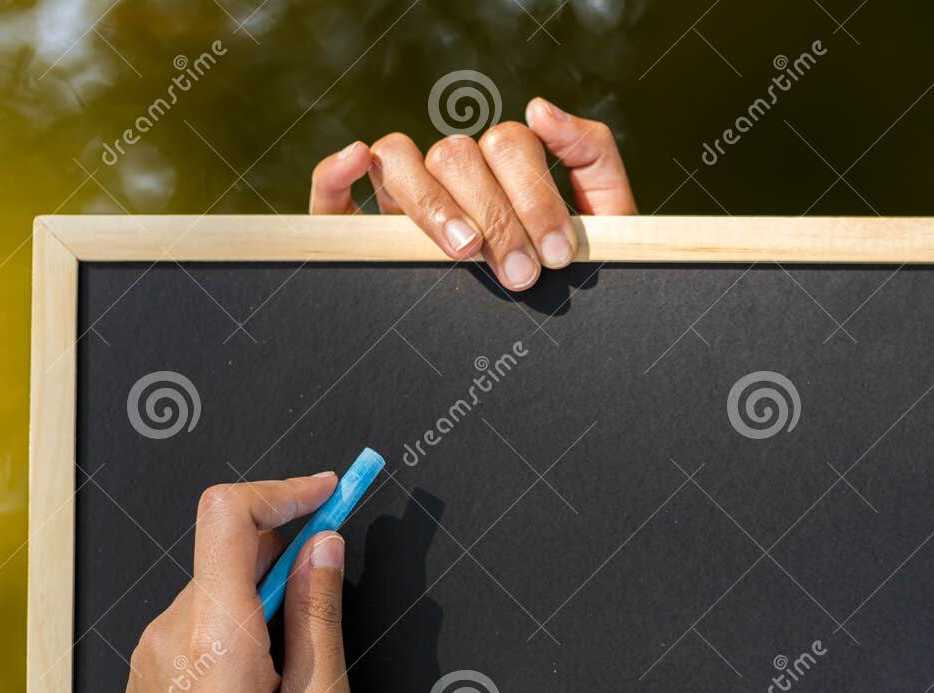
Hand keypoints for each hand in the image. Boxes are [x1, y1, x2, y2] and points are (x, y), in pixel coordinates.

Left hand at [33, 474, 351, 692]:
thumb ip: (322, 620)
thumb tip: (326, 548)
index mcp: (215, 632)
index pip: (231, 511)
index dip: (286, 489)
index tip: (334, 491)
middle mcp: (169, 631)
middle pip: (227, 547)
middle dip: (288, 543)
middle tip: (342, 567)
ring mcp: (150, 656)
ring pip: (216, 587)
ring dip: (267, 592)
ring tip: (308, 663)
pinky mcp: (147, 680)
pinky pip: (199, 624)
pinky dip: (241, 622)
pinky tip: (272, 682)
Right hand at [308, 96, 636, 290]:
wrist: (560, 344)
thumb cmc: (571, 274)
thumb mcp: (603, 216)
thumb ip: (591, 155)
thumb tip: (537, 108)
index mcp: (501, 167)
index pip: (506, 144)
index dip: (533, 194)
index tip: (558, 252)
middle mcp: (451, 176)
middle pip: (456, 152)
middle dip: (496, 215)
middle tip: (523, 274)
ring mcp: (403, 201)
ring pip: (400, 159)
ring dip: (434, 202)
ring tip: (466, 251)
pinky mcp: (359, 236)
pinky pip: (330, 192)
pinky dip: (335, 171)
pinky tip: (354, 161)